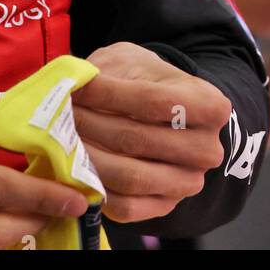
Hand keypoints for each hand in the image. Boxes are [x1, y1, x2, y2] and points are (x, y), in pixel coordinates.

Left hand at [71, 42, 228, 223]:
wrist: (161, 115)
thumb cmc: (143, 81)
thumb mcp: (132, 62)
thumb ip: (107, 72)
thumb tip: (72, 86)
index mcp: (209, 104)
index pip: (152, 100)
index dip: (108, 93)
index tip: (74, 87)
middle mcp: (207, 149)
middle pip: (137, 139)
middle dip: (90, 124)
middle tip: (59, 113)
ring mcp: (188, 182)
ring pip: (129, 176)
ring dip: (86, 156)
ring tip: (60, 137)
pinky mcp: (165, 206)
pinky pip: (126, 206)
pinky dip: (94, 187)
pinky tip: (73, 166)